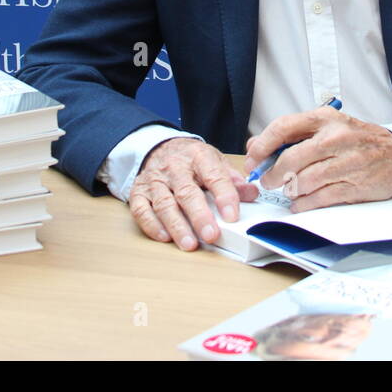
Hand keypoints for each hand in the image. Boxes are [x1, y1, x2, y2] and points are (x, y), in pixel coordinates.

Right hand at [128, 138, 257, 250]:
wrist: (160, 147)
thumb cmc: (191, 160)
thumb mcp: (215, 161)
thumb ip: (233, 179)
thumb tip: (252, 194)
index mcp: (199, 156)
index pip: (214, 176)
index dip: (224, 196)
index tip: (232, 216)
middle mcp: (175, 167)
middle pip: (187, 192)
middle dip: (199, 216)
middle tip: (211, 235)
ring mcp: (155, 180)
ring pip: (164, 204)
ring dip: (177, 226)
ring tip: (190, 244)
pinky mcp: (138, 192)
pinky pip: (142, 210)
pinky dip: (152, 225)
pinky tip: (165, 237)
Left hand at [244, 107, 391, 212]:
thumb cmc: (359, 140)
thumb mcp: (328, 127)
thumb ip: (293, 134)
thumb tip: (255, 147)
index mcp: (326, 119)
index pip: (284, 127)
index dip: (262, 145)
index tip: (253, 159)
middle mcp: (336, 138)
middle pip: (291, 159)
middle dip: (272, 174)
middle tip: (267, 181)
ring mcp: (347, 163)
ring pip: (303, 181)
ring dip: (288, 191)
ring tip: (288, 191)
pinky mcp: (354, 187)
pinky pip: (319, 199)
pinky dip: (303, 204)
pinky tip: (299, 203)